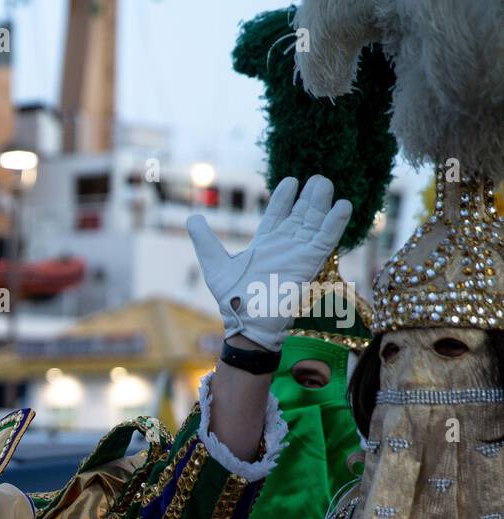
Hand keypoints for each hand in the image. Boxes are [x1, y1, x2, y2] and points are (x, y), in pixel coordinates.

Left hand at [187, 174, 351, 351]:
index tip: (290, 180)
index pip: (276, 215)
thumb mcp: (215, 263)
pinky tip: (343, 205)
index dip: (283, 198)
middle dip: (308, 196)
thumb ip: (205, 240)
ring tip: (326, 182)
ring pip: (313, 223)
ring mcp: (298, 254)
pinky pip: (325, 240)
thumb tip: (193, 217)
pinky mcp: (309, 263)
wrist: (247, 323)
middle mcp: (283, 246)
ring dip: (321, 203)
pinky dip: (335, 223)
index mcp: (263, 245)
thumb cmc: (232, 299)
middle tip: (317, 176)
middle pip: (299, 215)